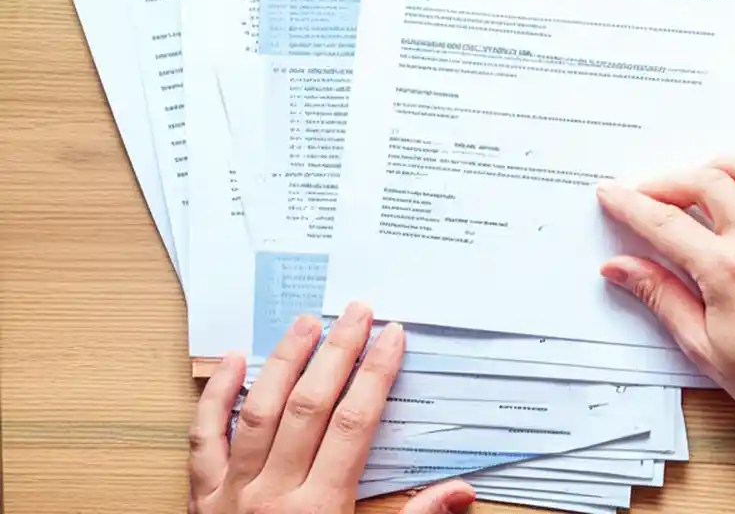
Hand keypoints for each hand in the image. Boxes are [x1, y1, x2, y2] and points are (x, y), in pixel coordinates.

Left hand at [188, 302, 474, 513]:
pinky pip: (202, 437)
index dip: (377, 375)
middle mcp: (273, 494)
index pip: (355, 424)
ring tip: (306, 321)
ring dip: (284, 361)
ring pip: (258, 410)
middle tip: (357, 310)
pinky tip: (231, 361)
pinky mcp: (200, 498)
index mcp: (320, 509)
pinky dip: (215, 395)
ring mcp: (231, 493)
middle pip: (310, 406)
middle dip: (338, 352)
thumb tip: (463, 492)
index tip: (394, 337)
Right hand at [598, 155, 734, 513]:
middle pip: (707, 182)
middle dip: (667, 179)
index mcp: (728, 271)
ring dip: (724, 164)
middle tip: (645, 192)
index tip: (610, 194)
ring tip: (701, 176)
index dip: (630, 204)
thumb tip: (622, 269)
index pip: (665, 223)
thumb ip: (661, 296)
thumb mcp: (703, 347)